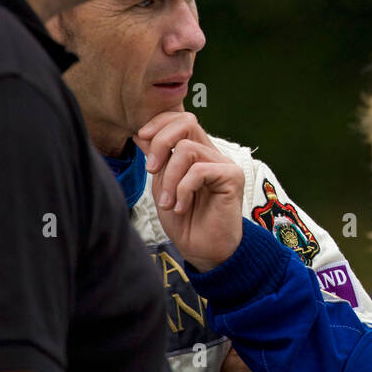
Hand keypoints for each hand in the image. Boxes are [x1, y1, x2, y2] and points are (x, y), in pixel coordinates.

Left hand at [134, 111, 244, 270]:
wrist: (204, 251)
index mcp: (196, 153)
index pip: (181, 120)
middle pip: (187, 122)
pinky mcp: (233, 177)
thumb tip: (140, 134)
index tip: (139, 139)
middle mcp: (212, 154)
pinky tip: (182, 207)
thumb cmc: (185, 222)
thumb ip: (156, 160)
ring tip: (168, 203)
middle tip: (150, 169)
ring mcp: (224, 164)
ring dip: (170, 177)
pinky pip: (199, 170)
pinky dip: (183, 189)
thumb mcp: (162, 187)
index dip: (158, 123)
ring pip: (187, 148)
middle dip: (160, 141)